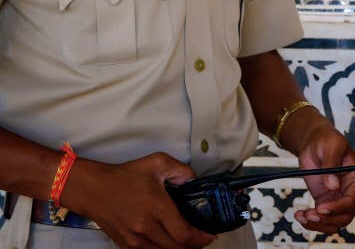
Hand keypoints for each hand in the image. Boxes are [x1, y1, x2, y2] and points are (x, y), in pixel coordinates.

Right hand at [62, 152, 215, 248]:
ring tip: (189, 240)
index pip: (184, 234)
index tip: (211, 235)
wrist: (94, 189)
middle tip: (203, 238)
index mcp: (156, 207)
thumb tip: (194, 181)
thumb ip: (181, 170)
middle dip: (194, 245)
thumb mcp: (157, 162)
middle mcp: (145, 227)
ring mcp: (134, 239)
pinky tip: (171, 242)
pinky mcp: (126, 245)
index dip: (201, 238)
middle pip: (177, 248)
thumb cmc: (125, 176)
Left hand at [292, 117, 354, 233]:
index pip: (352, 200)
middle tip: (310, 215)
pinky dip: (311, 222)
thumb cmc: (327, 140)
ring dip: (318, 224)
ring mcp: (337, 198)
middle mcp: (349, 191)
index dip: (338, 207)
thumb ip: (331, 164)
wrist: (314, 142)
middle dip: (328, 219)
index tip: (321, 208)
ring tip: (302, 216)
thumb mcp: (331, 146)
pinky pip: (322, 218)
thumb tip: (333, 186)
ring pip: (333, 222)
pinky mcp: (325, 201)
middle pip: (345, 216)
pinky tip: (299, 215)